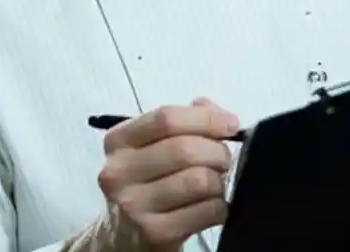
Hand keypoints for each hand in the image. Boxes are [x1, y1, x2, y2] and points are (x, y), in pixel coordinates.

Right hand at [86, 98, 236, 251]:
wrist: (125, 234)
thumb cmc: (148, 182)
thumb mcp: (154, 146)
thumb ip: (185, 122)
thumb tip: (218, 115)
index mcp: (118, 141)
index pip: (166, 118)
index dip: (206, 119)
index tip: (230, 124)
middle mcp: (118, 172)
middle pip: (185, 149)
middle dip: (218, 152)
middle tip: (224, 160)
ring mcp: (134, 205)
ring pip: (199, 180)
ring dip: (219, 181)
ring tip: (215, 183)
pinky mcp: (155, 233)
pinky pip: (207, 210)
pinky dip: (220, 206)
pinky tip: (211, 206)